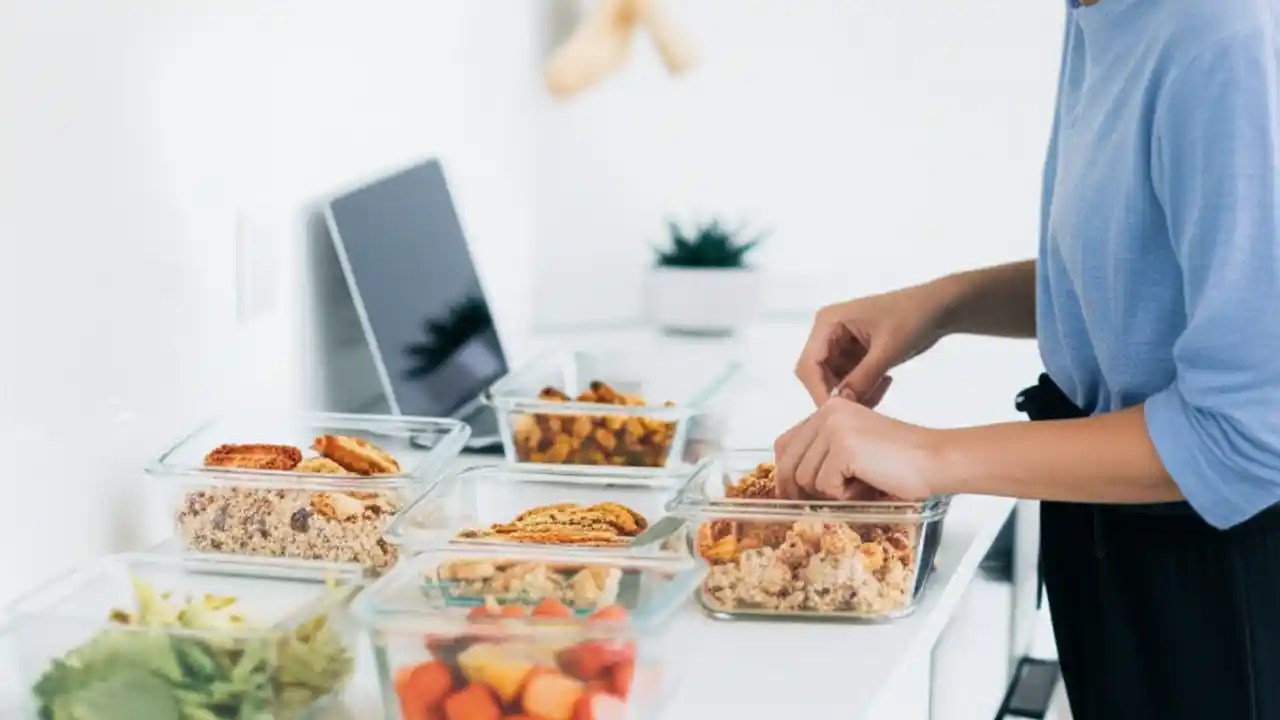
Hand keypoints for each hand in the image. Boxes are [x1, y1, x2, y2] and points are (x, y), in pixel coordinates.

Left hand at [773, 392, 938, 500]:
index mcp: (828, 409)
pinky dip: (846, 496)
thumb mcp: (854, 448)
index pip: (785, 443)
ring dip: (832, 493)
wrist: (936, 459)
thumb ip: (824, 454)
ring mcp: (834, 428)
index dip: (785, 473)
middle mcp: (827, 413)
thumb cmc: (901, 461)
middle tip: (826, 501)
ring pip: (805, 478)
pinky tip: (869, 486)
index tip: (791, 495)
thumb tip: (788, 485)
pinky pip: (826, 487)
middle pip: (789, 463)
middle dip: (800, 490)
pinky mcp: (843, 447)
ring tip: (862, 485)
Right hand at [795, 283, 952, 406]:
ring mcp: (840, 345)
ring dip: (854, 393)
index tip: (838, 413)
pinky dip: (863, 389)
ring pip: (834, 382)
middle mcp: (828, 334)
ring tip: (881, 387)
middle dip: (839, 394)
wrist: (938, 308)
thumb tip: (841, 405)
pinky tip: (884, 381)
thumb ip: (862, 378)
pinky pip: (849, 381)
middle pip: (818, 376)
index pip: (809, 365)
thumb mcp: (888, 349)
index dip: (819, 391)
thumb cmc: (912, 317)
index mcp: (828, 323)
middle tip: (866, 406)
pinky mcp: (853, 355)